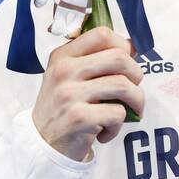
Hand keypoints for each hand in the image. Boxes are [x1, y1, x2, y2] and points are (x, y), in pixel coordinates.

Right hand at [32, 27, 144, 161]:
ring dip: (135, 101)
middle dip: (136, 74)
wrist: (42, 144)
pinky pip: (118, 113)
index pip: (102, 34)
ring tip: (127, 111)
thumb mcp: (68, 77)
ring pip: (124, 86)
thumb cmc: (63, 108)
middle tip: (132, 89)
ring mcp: (70, 93)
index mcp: (63, 56)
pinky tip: (106, 131)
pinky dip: (119, 126)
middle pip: (119, 58)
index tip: (128, 61)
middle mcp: (64, 71)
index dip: (123, 46)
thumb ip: (93, 61)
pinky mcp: (78, 117)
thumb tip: (132, 47)